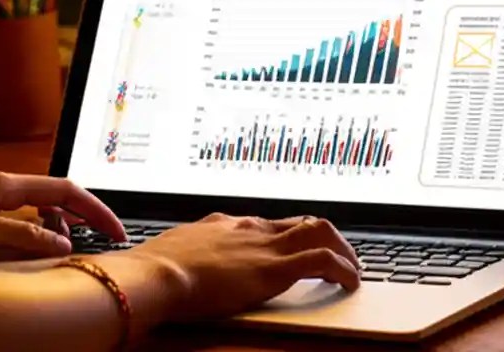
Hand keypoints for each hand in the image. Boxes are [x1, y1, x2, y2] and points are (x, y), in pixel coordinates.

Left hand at [0, 172, 125, 259]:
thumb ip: (21, 235)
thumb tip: (64, 242)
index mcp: (5, 184)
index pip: (67, 189)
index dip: (97, 210)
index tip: (117, 232)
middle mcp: (0, 190)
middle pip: (58, 198)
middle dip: (84, 218)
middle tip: (102, 245)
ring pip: (40, 213)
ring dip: (59, 230)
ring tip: (66, 253)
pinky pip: (20, 226)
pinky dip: (36, 237)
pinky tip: (32, 255)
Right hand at [106, 213, 360, 321]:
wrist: (155, 274)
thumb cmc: (152, 270)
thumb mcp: (169, 256)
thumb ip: (181, 257)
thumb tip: (168, 267)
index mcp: (223, 224)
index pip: (266, 223)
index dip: (285, 235)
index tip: (293, 246)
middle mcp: (248, 227)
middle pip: (298, 221)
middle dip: (322, 237)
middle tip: (336, 255)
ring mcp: (264, 245)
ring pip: (320, 231)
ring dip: (341, 249)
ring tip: (351, 267)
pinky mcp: (275, 268)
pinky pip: (323, 261)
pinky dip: (343, 269)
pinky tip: (350, 281)